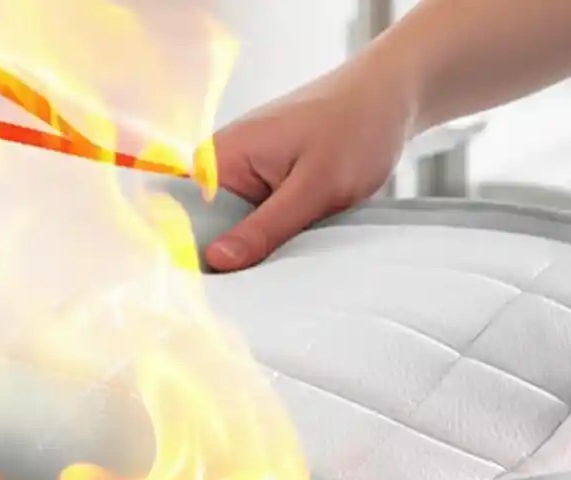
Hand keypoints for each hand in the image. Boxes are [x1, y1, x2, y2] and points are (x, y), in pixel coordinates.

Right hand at [205, 53, 418, 271]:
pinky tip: (291, 250)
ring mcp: (245, 173)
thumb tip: (216, 261)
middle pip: (206, 226)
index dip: (189, 252)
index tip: (207, 291)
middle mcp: (223, 163)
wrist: (389, 97)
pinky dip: (273, 237)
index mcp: (221, 155)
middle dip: (228, 257)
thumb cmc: (355, 127)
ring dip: (255, 248)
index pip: (180, 213)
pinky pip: (256, 220)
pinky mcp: (266, 183)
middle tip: (252, 291)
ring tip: (279, 269)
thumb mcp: (313, 187)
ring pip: (234, 228)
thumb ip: (265, 227)